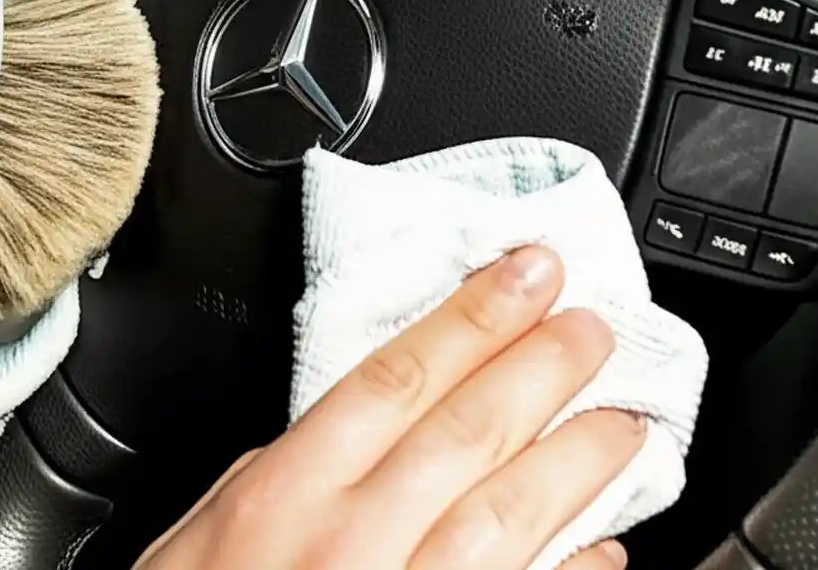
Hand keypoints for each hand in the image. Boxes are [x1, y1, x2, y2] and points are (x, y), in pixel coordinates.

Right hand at [135, 246, 644, 569]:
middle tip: (592, 328)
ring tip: (624, 421)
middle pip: (467, 430)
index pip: (397, 378)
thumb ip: (269, 479)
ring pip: (509, 512)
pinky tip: (606, 544)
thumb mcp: (192, 542)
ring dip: (576, 460)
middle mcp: (349, 545)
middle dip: (542, 368)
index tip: (525, 275)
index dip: (474, 319)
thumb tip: (341, 425)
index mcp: (283, 497)